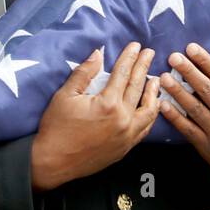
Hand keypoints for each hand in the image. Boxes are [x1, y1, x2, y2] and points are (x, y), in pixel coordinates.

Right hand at [31, 42, 159, 191]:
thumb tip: (98, 54)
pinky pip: (145, 129)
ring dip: (153, 92)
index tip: (136, 46)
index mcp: (108, 104)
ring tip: (156, 80)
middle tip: (150, 53)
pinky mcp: (126, 147)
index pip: (123, 74)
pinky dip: (151, 115)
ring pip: (148, 110)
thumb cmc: (56, 128)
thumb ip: (84, 73)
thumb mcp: (65, 95)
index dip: (129, 58)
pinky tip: (152, 108)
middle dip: (144, 67)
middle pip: (137, 87)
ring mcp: (127, 135)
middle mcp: (122, 119)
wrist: (53, 163)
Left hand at [159, 40, 209, 180]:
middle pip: (205, 90)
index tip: (190, 48)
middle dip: (188, 72)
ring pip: (194, 108)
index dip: (205, 61)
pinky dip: (175, 118)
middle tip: (173, 57)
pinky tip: (164, 105)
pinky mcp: (208, 147)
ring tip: (164, 78)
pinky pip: (189, 130)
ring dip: (177, 92)